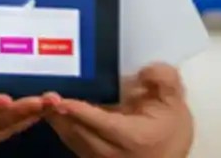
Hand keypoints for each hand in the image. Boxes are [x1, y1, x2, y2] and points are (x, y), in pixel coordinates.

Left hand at [43, 63, 193, 157]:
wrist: (168, 155)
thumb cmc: (170, 129)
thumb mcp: (174, 101)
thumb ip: (163, 79)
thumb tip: (144, 72)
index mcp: (131, 137)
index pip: (101, 124)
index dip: (80, 112)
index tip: (61, 101)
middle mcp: (112, 153)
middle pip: (79, 133)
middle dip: (61, 115)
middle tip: (46, 96)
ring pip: (73, 141)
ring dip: (59, 122)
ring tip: (46, 102)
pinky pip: (74, 144)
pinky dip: (65, 129)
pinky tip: (57, 114)